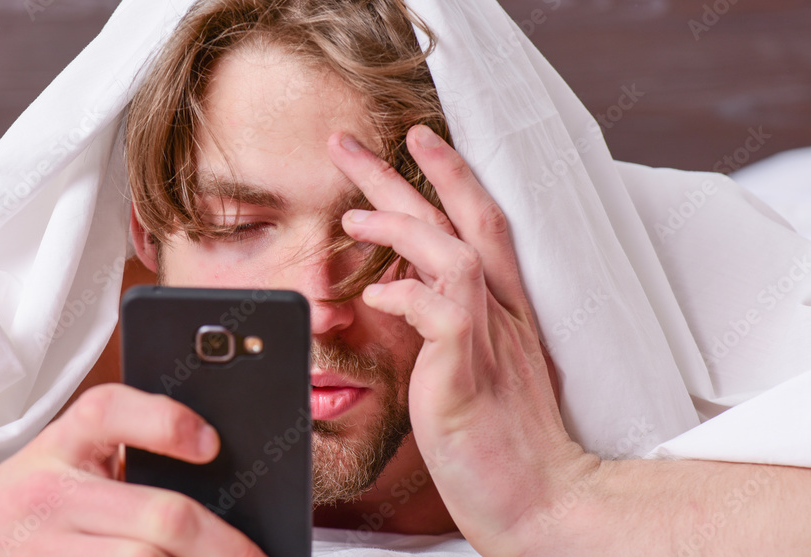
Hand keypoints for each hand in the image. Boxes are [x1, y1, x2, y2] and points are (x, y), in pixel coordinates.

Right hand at [0, 384, 265, 555]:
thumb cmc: (23, 502)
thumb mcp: (63, 461)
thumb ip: (126, 460)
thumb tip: (219, 479)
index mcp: (61, 445)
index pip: (110, 412)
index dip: (167, 423)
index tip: (211, 444)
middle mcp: (49, 494)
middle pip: (158, 517)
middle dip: (223, 545)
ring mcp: (44, 550)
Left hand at [328, 125, 597, 554]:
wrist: (542, 501)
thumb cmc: (503, 442)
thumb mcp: (475, 368)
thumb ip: (445, 323)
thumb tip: (397, 291)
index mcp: (506, 308)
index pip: (481, 222)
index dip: (450, 175)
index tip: (414, 142)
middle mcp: (504, 312)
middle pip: (464, 217)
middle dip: (405, 172)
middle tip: (348, 142)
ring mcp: (492, 337)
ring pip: (453, 250)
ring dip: (399, 225)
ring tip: (352, 217)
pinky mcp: (472, 370)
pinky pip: (443, 311)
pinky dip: (405, 294)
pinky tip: (375, 295)